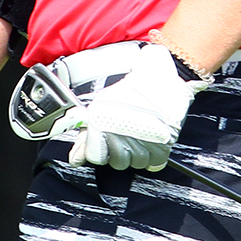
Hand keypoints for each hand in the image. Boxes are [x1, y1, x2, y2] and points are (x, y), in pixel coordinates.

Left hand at [67, 44, 210, 170]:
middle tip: (125, 136)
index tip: (105, 144)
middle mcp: (121, 134)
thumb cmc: (130, 89)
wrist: (160, 76)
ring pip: (136, 163)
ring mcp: (143, 140)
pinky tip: (152, 141)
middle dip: (120, 152)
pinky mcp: (164, 142)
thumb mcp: (101, 107)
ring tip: (140, 136)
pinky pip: (155, 163)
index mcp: (102, 123)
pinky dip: (154, 155)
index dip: (100, 151)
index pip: (96, 157)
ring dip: (138, 153)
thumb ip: (86, 136)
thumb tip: (75, 159)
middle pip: (117, 162)